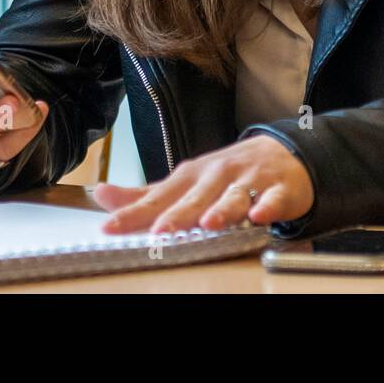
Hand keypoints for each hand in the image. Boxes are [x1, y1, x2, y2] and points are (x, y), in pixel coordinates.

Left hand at [93, 135, 313, 233]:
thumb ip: (145, 195)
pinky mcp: (278, 189)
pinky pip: (273, 199)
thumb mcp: (184, 183)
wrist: (281, 154)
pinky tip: (260, 215)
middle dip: (177, 214)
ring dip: (221, 209)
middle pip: (195, 198)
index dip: (134, 213)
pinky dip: (267, 206)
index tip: (111, 227)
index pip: (158, 198)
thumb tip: (102, 195)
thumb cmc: (227, 174)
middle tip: (160, 230)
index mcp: (191, 177)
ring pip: (233, 197)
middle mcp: (216, 177)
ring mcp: (248, 181)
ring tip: (208, 223)